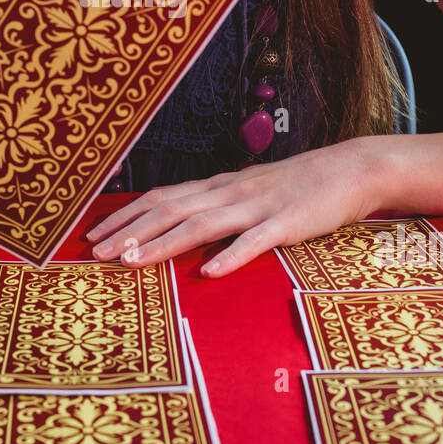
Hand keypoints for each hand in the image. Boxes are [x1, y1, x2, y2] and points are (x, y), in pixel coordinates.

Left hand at [85, 138, 380, 277]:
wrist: (349, 170)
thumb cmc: (295, 187)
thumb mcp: (247, 192)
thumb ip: (215, 206)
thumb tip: (176, 224)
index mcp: (218, 187)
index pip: (161, 198)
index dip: (126, 216)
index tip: (93, 235)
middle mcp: (230, 192)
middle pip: (171, 210)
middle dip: (131, 232)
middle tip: (96, 254)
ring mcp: (258, 207)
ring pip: (203, 224)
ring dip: (165, 243)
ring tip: (135, 262)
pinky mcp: (287, 223)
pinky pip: (256, 241)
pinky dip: (232, 256)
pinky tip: (210, 273)